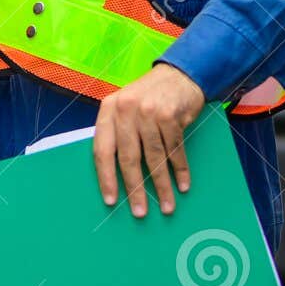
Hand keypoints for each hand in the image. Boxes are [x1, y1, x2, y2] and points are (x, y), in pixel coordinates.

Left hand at [92, 64, 205, 217]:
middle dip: (135, 189)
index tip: (110, 200)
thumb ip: (118, 133)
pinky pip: (175, 149)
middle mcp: (126, 109)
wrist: (179, 74)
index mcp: (108, 109)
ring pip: (154, 157)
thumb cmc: (149, 97)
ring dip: (161, 185)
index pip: (102, 149)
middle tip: (140, 212)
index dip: (106, 178)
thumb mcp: (126, 108)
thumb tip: (114, 176)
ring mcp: (148, 111)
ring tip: (167, 205)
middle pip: (128, 157)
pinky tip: (183, 185)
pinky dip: (180, 170)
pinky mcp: (170, 114)